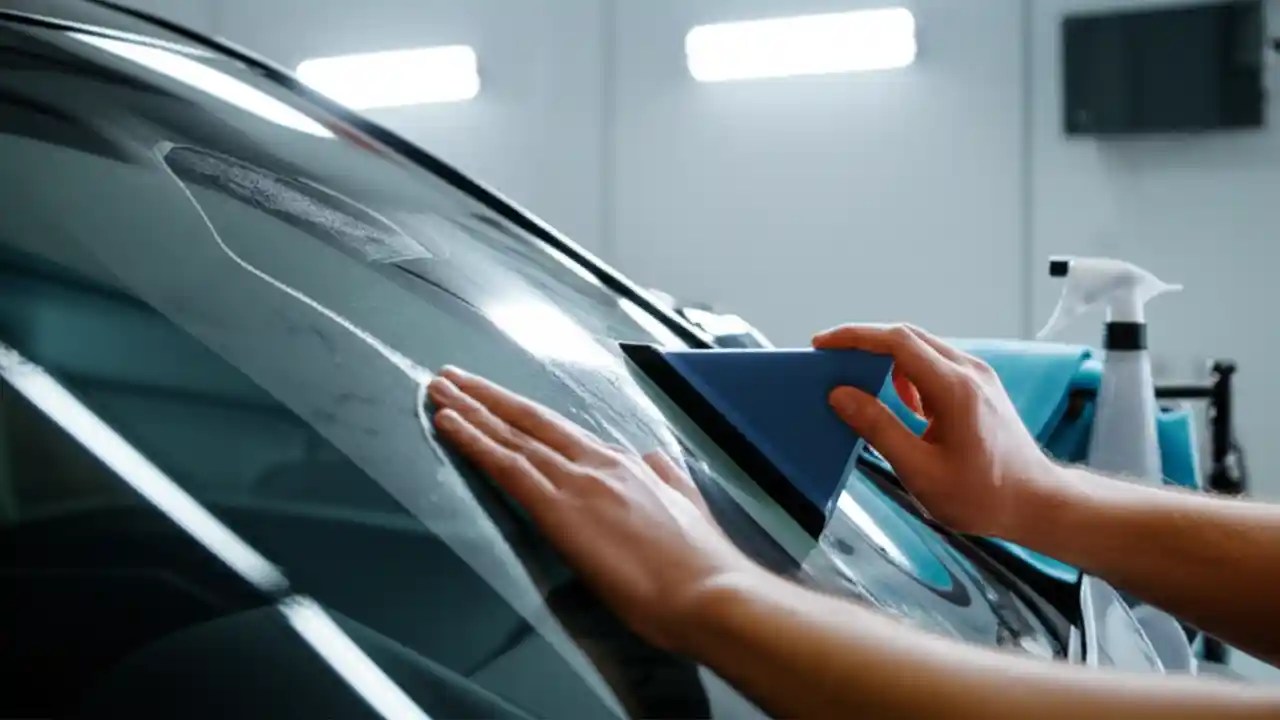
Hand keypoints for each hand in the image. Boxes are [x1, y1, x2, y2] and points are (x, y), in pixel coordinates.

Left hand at [427, 367, 760, 651]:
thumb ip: (665, 479)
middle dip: (489, 397)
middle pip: (531, 421)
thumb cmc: (701, 566)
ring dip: (470, 410)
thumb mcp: (688, 506)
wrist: (710, 592)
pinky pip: (506, 466)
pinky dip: (474, 441)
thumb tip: (652, 459)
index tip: (502, 402)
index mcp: (627, 465)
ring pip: (512, 436)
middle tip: (452, 377)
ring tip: (439, 390)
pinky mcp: (560, 509)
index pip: (564, 433)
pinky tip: (450, 425)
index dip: (526, 415)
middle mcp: (598, 463)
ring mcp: (577, 482)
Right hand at [813, 324, 1059, 538]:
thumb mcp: (921, 470)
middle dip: (865, 343)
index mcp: (955, 388)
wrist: (1037, 503)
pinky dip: (908, 373)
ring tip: (858, 382)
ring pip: (922, 348)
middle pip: (908, 336)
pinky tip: (899, 401)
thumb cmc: (983, 495)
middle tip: (831, 359)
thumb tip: (841, 395)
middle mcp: (969, 371)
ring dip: (886, 358)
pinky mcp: (980, 387)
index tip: (822, 344)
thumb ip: (879, 429)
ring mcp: (978, 376)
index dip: (855, 337)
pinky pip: (936, 365)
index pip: (897, 341)